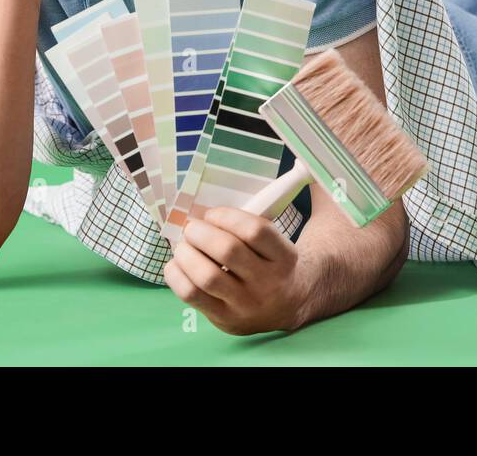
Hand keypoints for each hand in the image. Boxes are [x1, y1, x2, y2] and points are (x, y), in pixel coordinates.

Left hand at [164, 208, 312, 334]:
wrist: (290, 306)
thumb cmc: (278, 261)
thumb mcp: (288, 238)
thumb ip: (283, 203)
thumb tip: (299, 157)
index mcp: (285, 258)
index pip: (256, 231)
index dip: (228, 216)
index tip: (213, 213)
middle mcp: (268, 283)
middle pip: (228, 251)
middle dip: (201, 232)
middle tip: (191, 226)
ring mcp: (246, 304)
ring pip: (207, 276)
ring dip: (186, 254)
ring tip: (182, 244)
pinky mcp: (225, 319)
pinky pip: (192, 296)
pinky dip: (176, 276)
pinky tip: (176, 264)